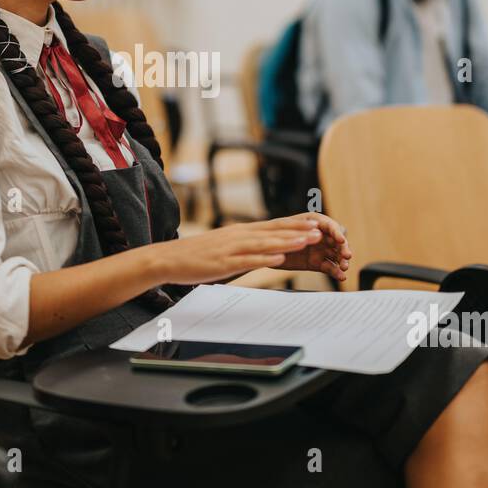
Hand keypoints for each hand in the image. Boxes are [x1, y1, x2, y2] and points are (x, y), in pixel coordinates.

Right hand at [145, 217, 342, 286]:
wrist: (168, 258)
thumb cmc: (196, 255)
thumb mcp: (224, 246)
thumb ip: (244, 246)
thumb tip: (263, 248)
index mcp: (239, 232)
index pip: (272, 227)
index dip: (294, 225)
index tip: (314, 224)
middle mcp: (237, 237)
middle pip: (273, 233)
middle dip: (298, 232)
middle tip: (320, 230)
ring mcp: (231, 250)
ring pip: (264, 244)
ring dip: (287, 242)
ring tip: (307, 241)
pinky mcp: (223, 264)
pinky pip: (247, 261)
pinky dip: (265, 258)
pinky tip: (279, 258)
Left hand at [272, 212, 351, 283]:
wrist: (264, 250)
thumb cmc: (274, 234)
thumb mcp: (284, 229)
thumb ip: (300, 229)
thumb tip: (317, 230)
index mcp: (314, 222)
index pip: (330, 225)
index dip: (337, 232)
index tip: (340, 240)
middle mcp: (320, 236)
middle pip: (337, 241)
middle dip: (343, 248)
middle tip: (346, 256)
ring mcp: (319, 250)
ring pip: (336, 255)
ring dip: (342, 261)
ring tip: (344, 267)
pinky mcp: (316, 263)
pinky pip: (329, 267)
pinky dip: (336, 272)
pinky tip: (341, 276)